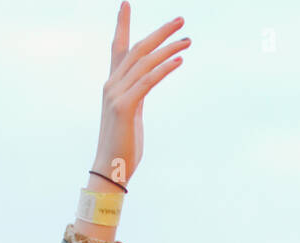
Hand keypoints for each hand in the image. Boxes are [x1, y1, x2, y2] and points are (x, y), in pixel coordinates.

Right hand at [91, 4, 188, 183]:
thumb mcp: (131, 115)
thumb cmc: (123, 146)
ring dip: (168, 49)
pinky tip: (179, 60)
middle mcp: (111, 84)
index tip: (127, 3)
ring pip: (144, 63)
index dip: (122, 24)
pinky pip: (147, 82)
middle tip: (181, 20)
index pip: (118, 48)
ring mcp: (116, 95)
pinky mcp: (125, 108)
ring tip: (188, 40)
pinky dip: (163, 69)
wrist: (111, 169)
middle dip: (159, 32)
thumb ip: (136, 95)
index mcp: (113, 85)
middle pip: (137, 49)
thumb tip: (145, 85)